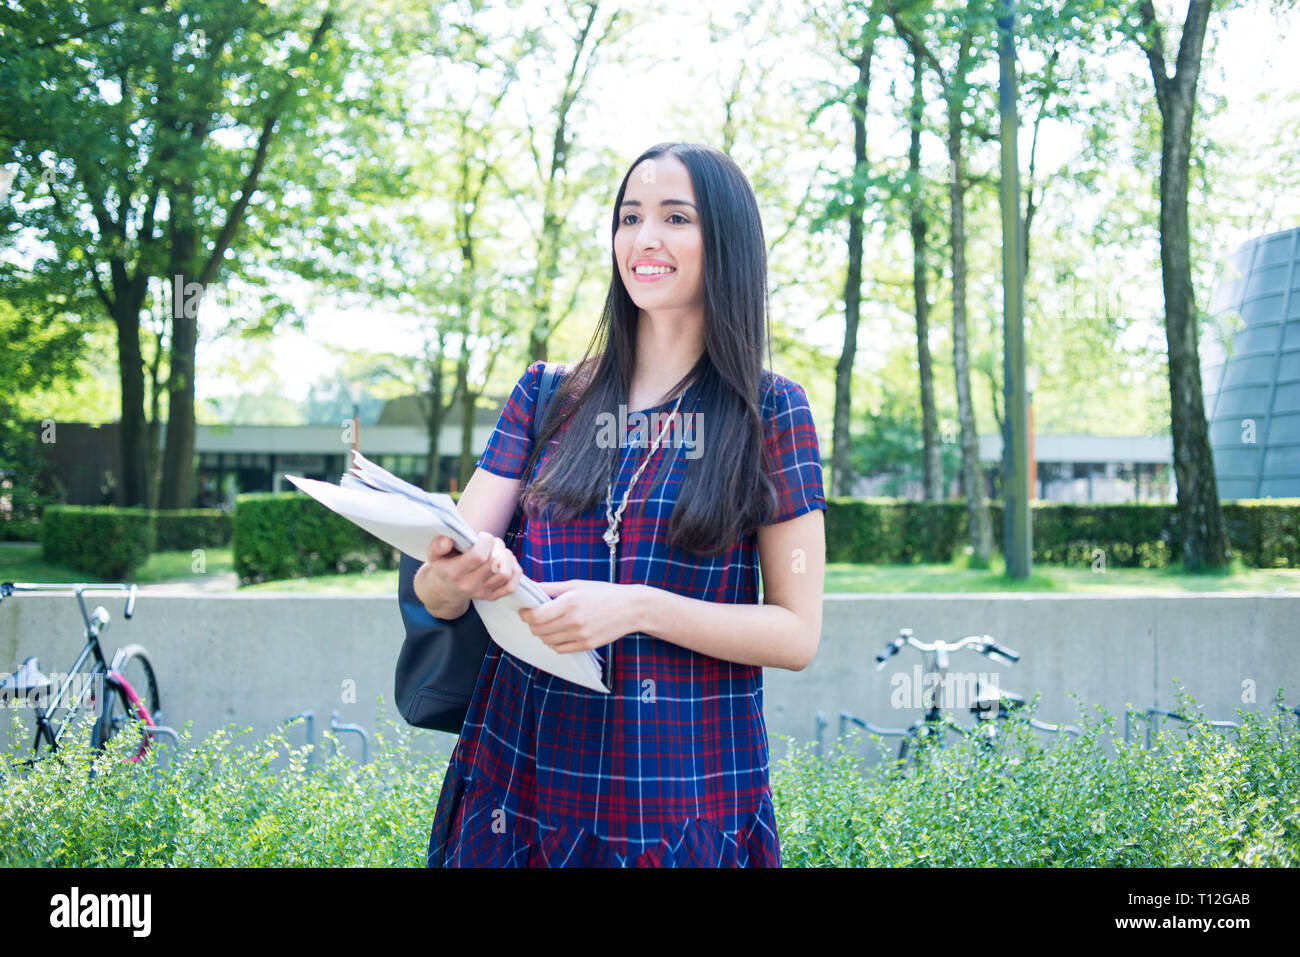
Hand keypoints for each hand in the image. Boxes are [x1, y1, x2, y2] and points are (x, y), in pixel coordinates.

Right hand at [414, 531, 520, 609]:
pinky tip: (506, 562)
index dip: (486, 541)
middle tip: (491, 542)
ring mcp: (482, 593)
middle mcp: (469, 585)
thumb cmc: (441, 566)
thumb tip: (448, 541)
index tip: (481, 536)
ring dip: (507, 557)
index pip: (479, 556)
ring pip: (506, 573)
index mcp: (454, 572)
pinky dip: (514, 571)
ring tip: (498, 551)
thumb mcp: (433, 553)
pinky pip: (511, 586)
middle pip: (495, 562)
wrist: (442, 590)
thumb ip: (438, 545)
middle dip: (497, 546)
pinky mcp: (491, 597)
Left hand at [518, 580, 639, 653]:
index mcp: (570, 602)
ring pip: (547, 641)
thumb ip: (552, 588)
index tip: (524, 610)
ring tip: (547, 625)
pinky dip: (554, 643)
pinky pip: (560, 649)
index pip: (536, 615)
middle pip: (539, 630)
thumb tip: (531, 589)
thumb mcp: (577, 585)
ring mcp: (581, 635)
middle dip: (531, 624)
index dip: (525, 614)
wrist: (631, 608)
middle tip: (533, 617)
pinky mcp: (587, 645)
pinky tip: (558, 634)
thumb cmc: (605, 593)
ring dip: (542, 634)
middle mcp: (574, 621)